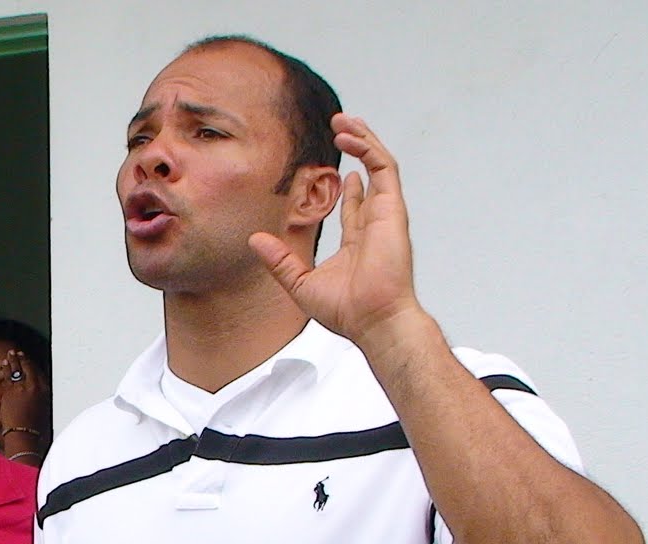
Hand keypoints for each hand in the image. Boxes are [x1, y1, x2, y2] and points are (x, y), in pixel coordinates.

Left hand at [0, 350, 47, 438]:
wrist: (25, 434)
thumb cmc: (34, 427)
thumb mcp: (42, 409)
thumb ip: (39, 397)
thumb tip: (35, 392)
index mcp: (45, 391)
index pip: (38, 372)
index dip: (32, 364)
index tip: (28, 359)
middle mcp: (35, 387)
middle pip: (28, 368)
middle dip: (23, 359)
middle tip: (18, 352)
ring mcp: (22, 388)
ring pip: (17, 369)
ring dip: (13, 360)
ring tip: (10, 353)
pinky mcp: (11, 391)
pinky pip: (8, 376)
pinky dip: (6, 368)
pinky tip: (5, 363)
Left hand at [249, 113, 420, 348]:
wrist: (372, 320)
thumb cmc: (347, 312)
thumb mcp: (300, 283)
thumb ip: (279, 260)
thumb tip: (254, 240)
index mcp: (358, 242)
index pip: (358, 206)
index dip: (351, 187)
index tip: (342, 171)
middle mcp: (375, 224)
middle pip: (371, 176)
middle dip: (358, 148)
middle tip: (340, 127)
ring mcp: (385, 215)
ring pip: (380, 164)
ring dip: (364, 138)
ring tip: (344, 120)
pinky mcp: (392, 209)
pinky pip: (384, 168)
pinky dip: (369, 147)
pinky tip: (351, 134)